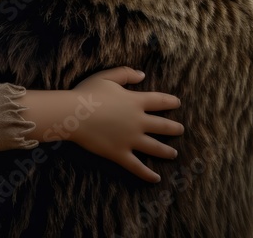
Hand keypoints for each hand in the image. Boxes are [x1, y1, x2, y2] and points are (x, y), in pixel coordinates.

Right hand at [66, 67, 182, 182]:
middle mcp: (138, 122)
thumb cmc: (86, 94)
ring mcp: (130, 139)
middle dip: (173, 128)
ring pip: (155, 147)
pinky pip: (137, 166)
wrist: (72, 114)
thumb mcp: (105, 77)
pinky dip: (147, 174)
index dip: (170, 102)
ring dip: (166, 151)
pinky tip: (156, 179)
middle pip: (162, 126)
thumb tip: (142, 75)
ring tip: (173, 154)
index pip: (159, 101)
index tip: (177, 103)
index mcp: (135, 102)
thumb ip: (125, 74)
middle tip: (180, 130)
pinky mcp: (119, 153)